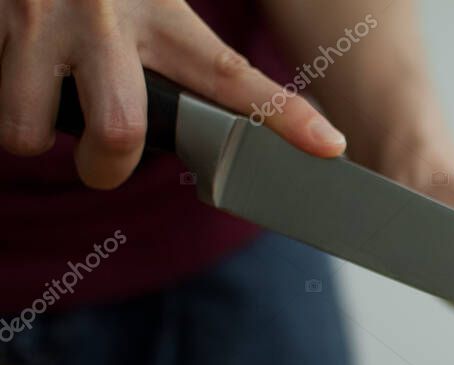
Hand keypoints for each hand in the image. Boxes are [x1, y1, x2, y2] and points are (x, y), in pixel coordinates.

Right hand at [0, 0, 345, 187]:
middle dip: (107, 166)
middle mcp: (102, 17)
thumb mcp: (147, 2)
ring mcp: (36, 23)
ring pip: (29, 129)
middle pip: (119, 131)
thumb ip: (182, 52)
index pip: (230, 74)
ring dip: (34, 134)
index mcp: (158, 12)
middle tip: (105, 159)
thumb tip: (241, 106)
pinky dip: (5, 106)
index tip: (328, 146)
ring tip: (44, 101)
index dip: (282, 115)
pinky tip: (16, 74)